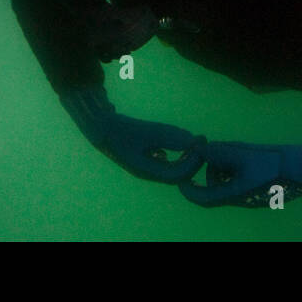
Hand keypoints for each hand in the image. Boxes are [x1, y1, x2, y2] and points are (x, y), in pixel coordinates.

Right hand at [59, 86, 204, 183]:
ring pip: (171, 168)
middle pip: (176, 173)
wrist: (100, 127)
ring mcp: (144, 166)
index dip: (193, 161)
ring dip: (184, 156)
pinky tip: (179, 141)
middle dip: (192, 159)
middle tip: (201, 140)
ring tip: (194, 141)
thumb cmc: (123, 130)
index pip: (178, 174)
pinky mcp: (143, 158)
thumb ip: (171, 137)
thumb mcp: (148, 132)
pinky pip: (165, 161)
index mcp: (147, 171)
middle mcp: (147, 173)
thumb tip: (193, 142)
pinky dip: (175, 153)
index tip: (201, 144)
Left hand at [179, 124, 301, 207]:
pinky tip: (247, 152)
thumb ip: (219, 152)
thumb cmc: (272, 162)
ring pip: (230, 180)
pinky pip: (242, 178)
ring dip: (227, 165)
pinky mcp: (262, 187)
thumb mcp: (242, 153)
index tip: (181, 182)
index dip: (190, 192)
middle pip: (218, 185)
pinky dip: (239, 166)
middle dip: (214, 168)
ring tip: (237, 149)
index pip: (205, 198)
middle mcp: (242, 197)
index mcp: (235, 194)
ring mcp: (254, 193)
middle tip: (215, 148)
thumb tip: (200, 150)